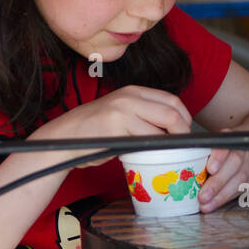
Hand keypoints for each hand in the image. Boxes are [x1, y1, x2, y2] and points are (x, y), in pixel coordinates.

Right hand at [32, 85, 192, 168]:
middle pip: (172, 112)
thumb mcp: (121, 114)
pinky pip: (147, 140)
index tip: (185, 134)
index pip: (172, 100)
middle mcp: (130, 96)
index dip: (185, 118)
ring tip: (168, 154)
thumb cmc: (94, 132)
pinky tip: (151, 157)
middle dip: (183, 132)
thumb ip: (143, 116)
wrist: (63, 139)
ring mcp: (123, 109)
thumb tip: (174, 130)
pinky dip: (155, 150)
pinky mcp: (116, 125)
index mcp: (133, 91)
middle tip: (182, 147)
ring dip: (171, 143)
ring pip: (163, 126)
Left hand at [198, 127, 248, 212]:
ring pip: (239, 180)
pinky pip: (242, 190)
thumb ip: (200, 153)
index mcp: (230, 139)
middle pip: (234, 164)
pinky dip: (226, 198)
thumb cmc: (224, 152)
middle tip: (203, 196)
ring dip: (221, 195)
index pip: (226, 145)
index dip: (219, 157)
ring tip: (206, 204)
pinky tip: (215, 204)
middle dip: (217, 182)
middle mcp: (243, 151)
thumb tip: (179, 168)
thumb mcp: (212, 147)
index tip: (210, 169)